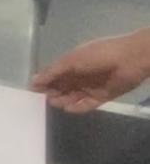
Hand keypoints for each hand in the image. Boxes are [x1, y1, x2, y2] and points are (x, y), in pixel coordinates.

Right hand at [31, 30, 149, 112]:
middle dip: (51, 93)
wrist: (131, 59)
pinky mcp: (100, 97)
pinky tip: (69, 108)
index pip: (52, 75)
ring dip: (62, 101)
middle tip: (43, 99)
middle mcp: (79, 76)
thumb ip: (52, 72)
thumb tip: (33, 80)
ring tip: (56, 103)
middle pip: (60, 88)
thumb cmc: (98, 55)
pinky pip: (85, 105)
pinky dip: (77, 108)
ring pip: (71, 97)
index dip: (42, 83)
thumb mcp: (71, 60)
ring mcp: (89, 87)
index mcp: (71, 63)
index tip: (32, 91)